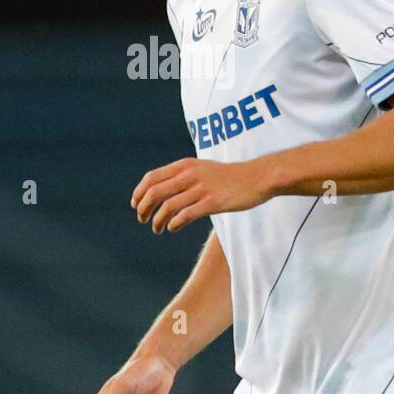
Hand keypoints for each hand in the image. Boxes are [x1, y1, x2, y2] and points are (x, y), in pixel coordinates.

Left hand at [131, 157, 273, 232]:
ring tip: (157, 229)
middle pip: (155, 192)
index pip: (152, 177)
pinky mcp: (212, 202)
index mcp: (185, 165)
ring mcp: (201, 188)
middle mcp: (190, 174)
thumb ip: (183, 176)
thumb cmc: (229, 176)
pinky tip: (173, 228)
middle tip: (142, 220)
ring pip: (168, 206)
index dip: (139, 193)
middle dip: (143, 208)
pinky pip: (185, 215)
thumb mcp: (202, 168)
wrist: (257, 177)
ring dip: (157, 220)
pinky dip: (174, 224)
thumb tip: (162, 191)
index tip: (135, 205)